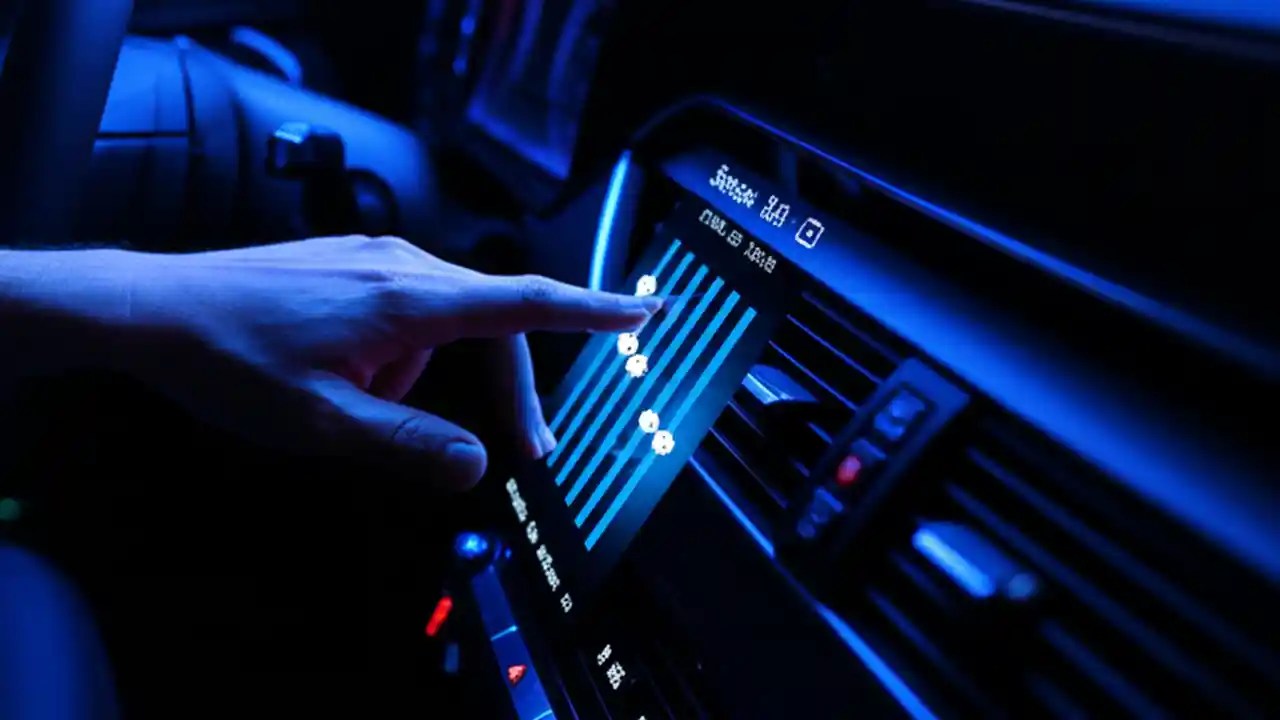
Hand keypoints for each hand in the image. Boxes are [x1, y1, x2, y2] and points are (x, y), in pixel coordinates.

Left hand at [104, 236, 659, 489]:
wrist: (156, 309)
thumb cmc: (231, 358)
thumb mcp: (322, 422)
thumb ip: (408, 443)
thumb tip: (475, 464)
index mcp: (406, 302)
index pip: (523, 304)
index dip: (593, 311)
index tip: (644, 310)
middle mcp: (402, 269)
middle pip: (496, 322)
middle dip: (512, 389)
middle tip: (527, 449)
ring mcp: (377, 262)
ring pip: (451, 321)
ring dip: (438, 376)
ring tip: (371, 412)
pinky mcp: (355, 267)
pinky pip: (411, 310)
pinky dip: (408, 355)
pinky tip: (355, 380)